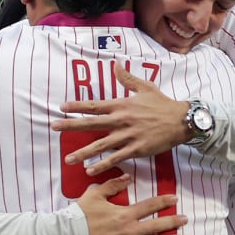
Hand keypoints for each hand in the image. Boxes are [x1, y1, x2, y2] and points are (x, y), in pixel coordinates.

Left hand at [52, 66, 189, 173]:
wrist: (181, 120)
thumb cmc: (163, 104)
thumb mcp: (145, 87)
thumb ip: (127, 78)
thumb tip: (115, 64)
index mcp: (122, 104)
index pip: (94, 105)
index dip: (76, 106)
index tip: (61, 107)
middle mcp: (121, 120)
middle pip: (91, 123)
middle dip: (70, 125)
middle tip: (54, 127)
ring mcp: (128, 136)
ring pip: (100, 145)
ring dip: (82, 152)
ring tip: (67, 158)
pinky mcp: (136, 149)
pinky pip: (115, 158)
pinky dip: (102, 164)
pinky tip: (90, 169)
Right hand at [77, 173, 186, 234]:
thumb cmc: (80, 215)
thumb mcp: (95, 195)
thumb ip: (112, 185)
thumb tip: (127, 177)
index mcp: (124, 214)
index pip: (150, 206)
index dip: (164, 202)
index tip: (175, 200)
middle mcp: (129, 230)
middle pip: (156, 225)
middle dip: (173, 222)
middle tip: (185, 220)